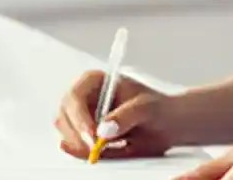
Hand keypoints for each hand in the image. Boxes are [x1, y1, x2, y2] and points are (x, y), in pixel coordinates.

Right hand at [54, 70, 175, 160]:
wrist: (168, 125)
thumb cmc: (158, 109)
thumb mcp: (147, 108)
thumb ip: (126, 116)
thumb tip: (104, 129)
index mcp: (96, 81)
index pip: (75, 96)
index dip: (79, 116)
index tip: (92, 135)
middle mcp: (85, 97)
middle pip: (64, 115)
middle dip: (77, 134)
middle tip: (96, 149)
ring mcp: (82, 117)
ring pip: (66, 132)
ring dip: (80, 144)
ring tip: (106, 148)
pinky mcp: (85, 135)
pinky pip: (75, 146)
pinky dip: (83, 152)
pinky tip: (97, 152)